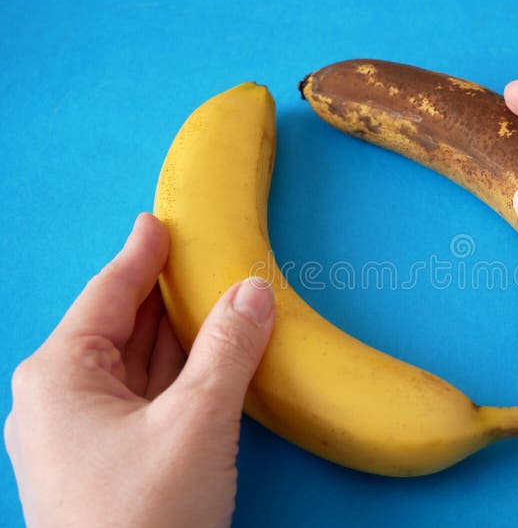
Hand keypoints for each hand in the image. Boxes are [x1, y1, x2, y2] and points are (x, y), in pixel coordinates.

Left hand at [4, 214, 274, 526]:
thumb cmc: (141, 518)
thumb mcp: (196, 422)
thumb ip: (228, 349)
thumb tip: (253, 290)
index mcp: (62, 375)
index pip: (108, 293)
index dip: (140, 253)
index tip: (160, 221)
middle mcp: (63, 398)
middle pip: (121, 325)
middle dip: (163, 293)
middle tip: (204, 256)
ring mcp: (83, 433)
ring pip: (137, 362)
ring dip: (177, 333)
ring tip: (213, 299)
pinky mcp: (109, 461)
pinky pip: (145, 396)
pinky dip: (179, 372)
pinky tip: (208, 358)